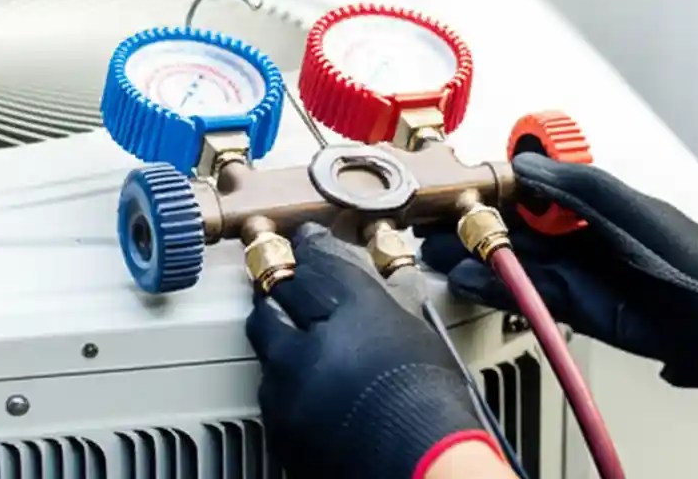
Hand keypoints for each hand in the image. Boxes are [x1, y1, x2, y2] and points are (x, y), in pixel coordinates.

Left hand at [246, 224, 500, 477]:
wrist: (419, 465)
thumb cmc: (432, 406)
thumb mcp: (424, 336)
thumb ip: (395, 302)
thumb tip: (390, 281)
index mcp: (353, 308)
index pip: (314, 257)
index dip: (308, 246)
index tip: (306, 241)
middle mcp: (312, 339)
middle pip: (276, 292)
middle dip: (284, 285)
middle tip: (294, 283)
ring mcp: (289, 383)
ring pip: (264, 339)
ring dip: (277, 332)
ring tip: (297, 335)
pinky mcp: (277, 421)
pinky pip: (267, 387)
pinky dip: (281, 380)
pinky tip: (305, 383)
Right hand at [422, 153, 697, 436]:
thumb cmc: (695, 267)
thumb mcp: (633, 210)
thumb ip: (579, 187)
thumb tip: (530, 167)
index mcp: (603, 201)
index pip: (539, 183)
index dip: (500, 182)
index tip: (466, 179)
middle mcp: (589, 234)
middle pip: (520, 222)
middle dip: (478, 220)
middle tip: (437, 219)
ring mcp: (584, 271)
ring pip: (519, 258)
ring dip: (479, 253)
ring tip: (440, 249)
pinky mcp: (580, 308)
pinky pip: (530, 291)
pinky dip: (498, 285)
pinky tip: (471, 276)